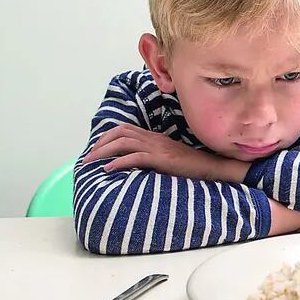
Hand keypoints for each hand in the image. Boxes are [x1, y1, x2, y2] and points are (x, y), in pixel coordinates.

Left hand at [83, 124, 249, 182]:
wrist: (212, 166)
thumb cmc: (192, 165)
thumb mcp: (169, 157)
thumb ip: (154, 155)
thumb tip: (135, 162)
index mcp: (155, 136)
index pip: (125, 129)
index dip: (106, 137)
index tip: (96, 150)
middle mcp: (154, 138)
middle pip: (120, 133)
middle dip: (100, 144)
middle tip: (87, 159)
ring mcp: (158, 148)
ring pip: (124, 143)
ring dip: (104, 152)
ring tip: (91, 163)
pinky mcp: (162, 159)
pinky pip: (135, 157)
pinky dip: (119, 162)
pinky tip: (109, 170)